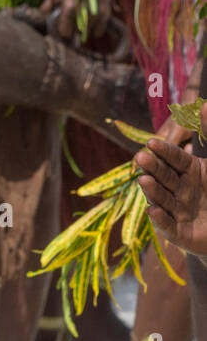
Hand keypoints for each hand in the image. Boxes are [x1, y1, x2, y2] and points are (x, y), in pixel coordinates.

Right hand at [136, 100, 206, 256]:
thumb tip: (204, 106)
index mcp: (190, 171)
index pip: (175, 158)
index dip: (165, 152)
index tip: (151, 142)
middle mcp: (180, 190)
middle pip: (164, 176)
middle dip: (153, 168)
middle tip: (140, 157)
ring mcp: (177, 211)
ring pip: (162, 198)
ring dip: (152, 191)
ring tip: (144, 180)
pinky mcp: (178, 233)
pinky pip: (168, 226)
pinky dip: (161, 220)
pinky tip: (154, 210)